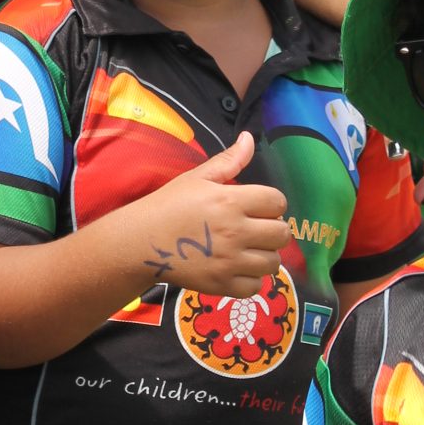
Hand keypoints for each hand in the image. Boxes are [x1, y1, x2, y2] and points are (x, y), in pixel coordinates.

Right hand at [137, 130, 286, 296]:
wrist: (141, 242)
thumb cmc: (169, 206)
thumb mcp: (197, 178)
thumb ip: (229, 160)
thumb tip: (249, 138)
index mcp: (231, 201)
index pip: (278, 202)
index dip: (271, 204)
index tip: (258, 207)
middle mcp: (236, 231)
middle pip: (282, 234)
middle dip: (273, 229)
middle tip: (255, 229)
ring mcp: (230, 261)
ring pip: (273, 262)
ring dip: (264, 255)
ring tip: (248, 250)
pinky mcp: (222, 285)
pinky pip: (256, 286)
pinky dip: (250, 279)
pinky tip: (237, 268)